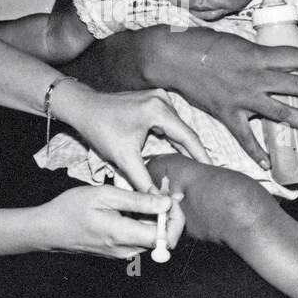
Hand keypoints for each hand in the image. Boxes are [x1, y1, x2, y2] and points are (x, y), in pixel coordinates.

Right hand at [35, 184, 184, 259]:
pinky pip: (140, 240)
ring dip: (156, 219)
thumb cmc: (72, 208)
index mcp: (122, 235)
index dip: (175, 218)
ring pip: (153, 239)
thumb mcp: (104, 195)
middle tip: (160, 193)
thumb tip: (166, 204)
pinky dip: (144, 224)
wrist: (49, 229)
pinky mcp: (118, 252)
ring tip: (144, 198)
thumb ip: (137, 201)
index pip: (165, 237)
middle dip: (167, 216)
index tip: (170, 198)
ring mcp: (122, 254)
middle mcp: (125, 251)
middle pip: (163, 239)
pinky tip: (133, 208)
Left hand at [52, 81, 208, 192]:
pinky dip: (172, 138)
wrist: (84, 108)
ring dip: (183, 146)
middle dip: (193, 153)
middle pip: (184, 132)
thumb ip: (143, 180)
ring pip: (176, 128)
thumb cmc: (101, 130)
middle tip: (205, 173)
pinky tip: (178, 152)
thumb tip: (160, 200)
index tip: (213, 171)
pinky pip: (168, 123)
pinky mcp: (153, 100)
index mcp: (158, 110)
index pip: (188, 137)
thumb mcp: (123, 158)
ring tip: (195, 166)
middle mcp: (162, 100)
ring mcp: (158, 97)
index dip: (201, 156)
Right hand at [152, 28, 297, 168]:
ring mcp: (243, 99)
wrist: (174, 59)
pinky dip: (257, 152)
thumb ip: (256, 54)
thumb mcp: (236, 42)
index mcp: (258, 55)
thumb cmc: (201, 44)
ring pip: (283, 112)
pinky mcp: (228, 114)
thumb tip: (270, 60)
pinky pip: (246, 138)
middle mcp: (256, 78)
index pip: (297, 57)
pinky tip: (268, 164)